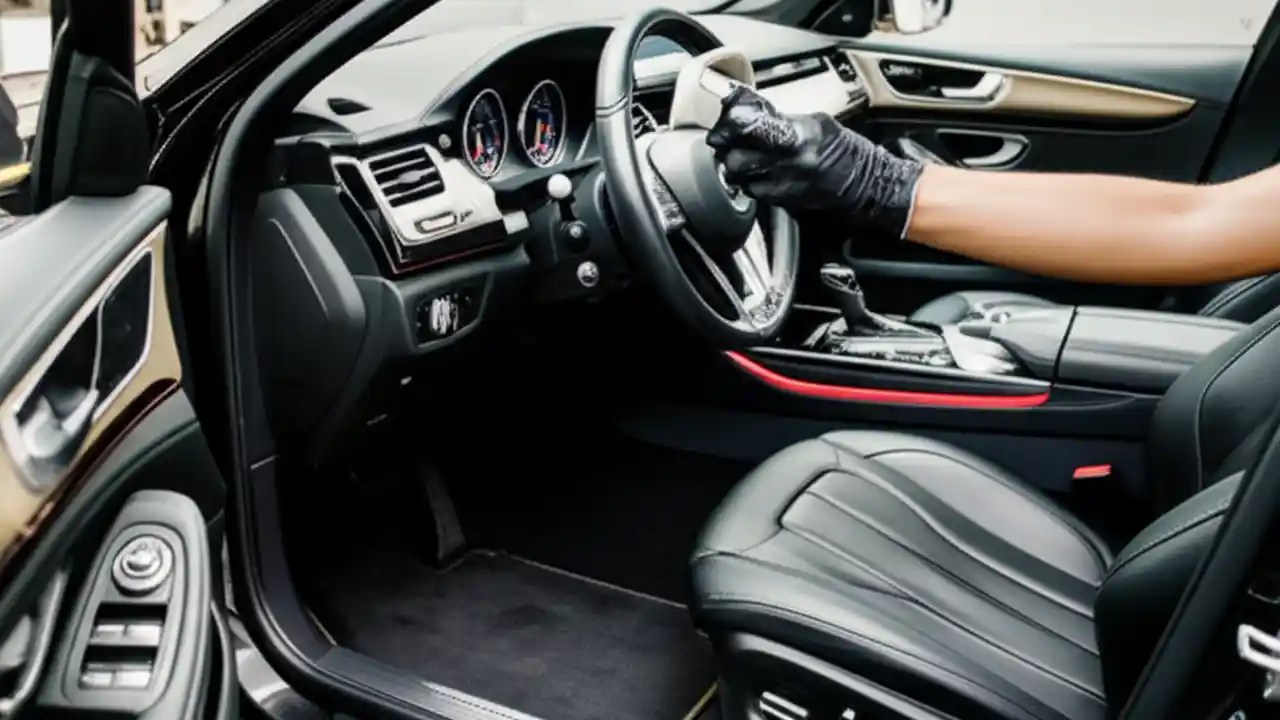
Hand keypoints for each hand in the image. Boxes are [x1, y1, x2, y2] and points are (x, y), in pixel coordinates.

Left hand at [706, 85, 923, 238]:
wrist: (867, 185)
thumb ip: (784, 122)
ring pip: (740, 179)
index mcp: (797, 137)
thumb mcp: (817, 124)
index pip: (752, 128)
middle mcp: (788, 164)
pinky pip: (754, 192)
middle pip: (737, 159)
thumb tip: (755, 115)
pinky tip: (757, 173)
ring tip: (742, 158)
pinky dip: (749, 182)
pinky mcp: (783, 202)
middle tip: (727, 142)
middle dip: (727, 150)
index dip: (732, 124)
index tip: (726, 121)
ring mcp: (784, 187)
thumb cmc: (846, 151)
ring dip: (735, 168)